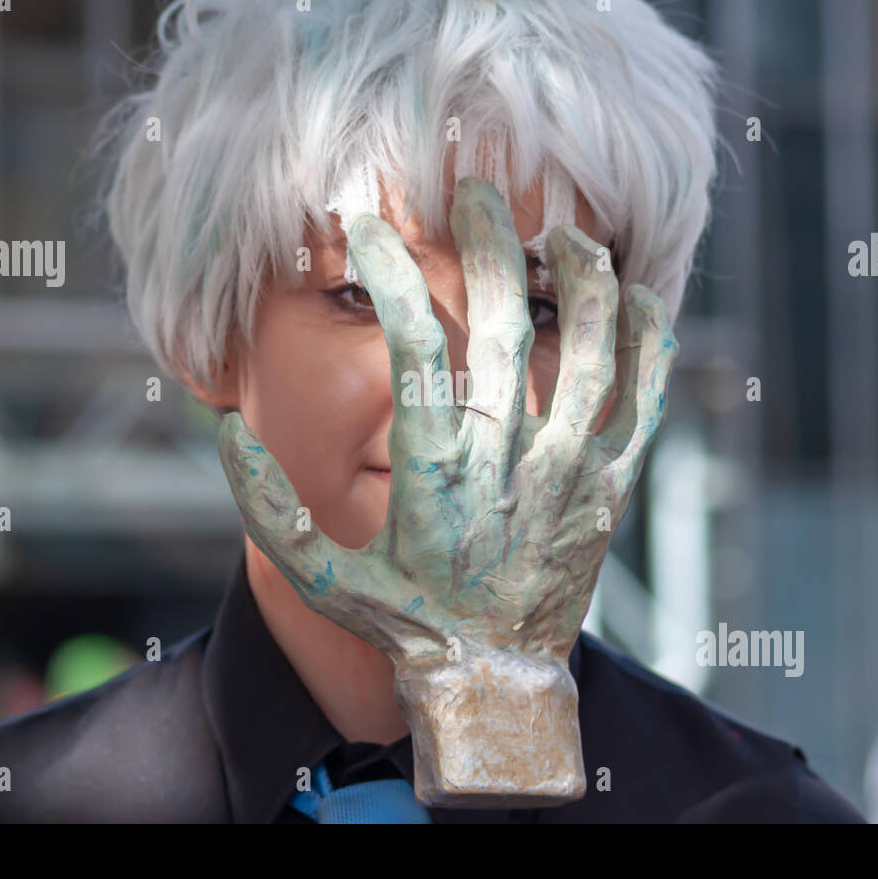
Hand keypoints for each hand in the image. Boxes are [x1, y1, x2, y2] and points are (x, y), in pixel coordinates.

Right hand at [218, 177, 676, 805]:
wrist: (492, 684)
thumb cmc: (402, 624)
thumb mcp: (317, 577)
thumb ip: (267, 507)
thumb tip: (226, 429)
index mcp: (431, 472)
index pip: (413, 345)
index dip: (390, 272)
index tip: (367, 225)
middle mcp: (505, 463)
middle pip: (507, 328)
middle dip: (490, 247)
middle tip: (476, 194)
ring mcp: (568, 477)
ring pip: (591, 355)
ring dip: (584, 282)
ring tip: (567, 233)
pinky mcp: (609, 494)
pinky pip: (643, 409)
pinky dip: (651, 349)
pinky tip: (642, 299)